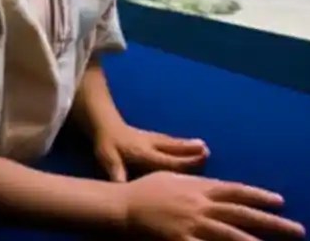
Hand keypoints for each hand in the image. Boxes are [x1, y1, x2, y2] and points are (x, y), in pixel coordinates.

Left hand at [95, 123, 209, 181]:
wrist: (103, 121)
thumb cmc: (106, 145)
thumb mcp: (108, 160)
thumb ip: (117, 173)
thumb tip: (122, 188)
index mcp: (143, 154)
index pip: (167, 159)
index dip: (183, 162)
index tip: (199, 161)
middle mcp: (151, 145)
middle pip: (174, 149)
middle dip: (190, 151)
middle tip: (207, 151)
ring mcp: (152, 139)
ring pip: (173, 143)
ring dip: (189, 145)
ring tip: (204, 146)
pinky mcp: (152, 136)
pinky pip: (170, 140)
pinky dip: (182, 142)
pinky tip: (191, 142)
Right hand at [121, 171, 305, 239]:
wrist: (123, 204)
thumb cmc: (145, 189)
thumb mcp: (173, 177)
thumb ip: (194, 180)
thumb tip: (211, 179)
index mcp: (200, 187)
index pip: (238, 191)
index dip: (260, 196)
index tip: (281, 202)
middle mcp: (202, 205)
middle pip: (243, 214)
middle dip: (273, 223)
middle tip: (298, 230)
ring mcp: (193, 224)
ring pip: (232, 234)